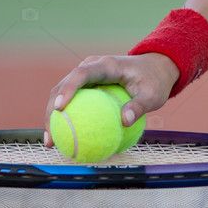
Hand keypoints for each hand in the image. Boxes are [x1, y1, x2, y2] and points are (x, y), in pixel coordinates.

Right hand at [42, 52, 178, 147]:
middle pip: (64, 84)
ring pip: (62, 93)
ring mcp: (88, 76)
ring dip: (53, 116)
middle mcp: (93, 67)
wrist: (156, 69)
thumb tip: (124, 122)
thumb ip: (139, 106)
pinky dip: (65, 119)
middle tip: (51, 136)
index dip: (68, 89)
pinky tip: (64, 141)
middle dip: (52, 109)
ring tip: (50, 143)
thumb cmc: (154, 81)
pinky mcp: (88, 86)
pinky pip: (73, 102)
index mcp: (106, 65)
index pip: (81, 74)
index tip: (59, 109)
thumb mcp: (152, 95)